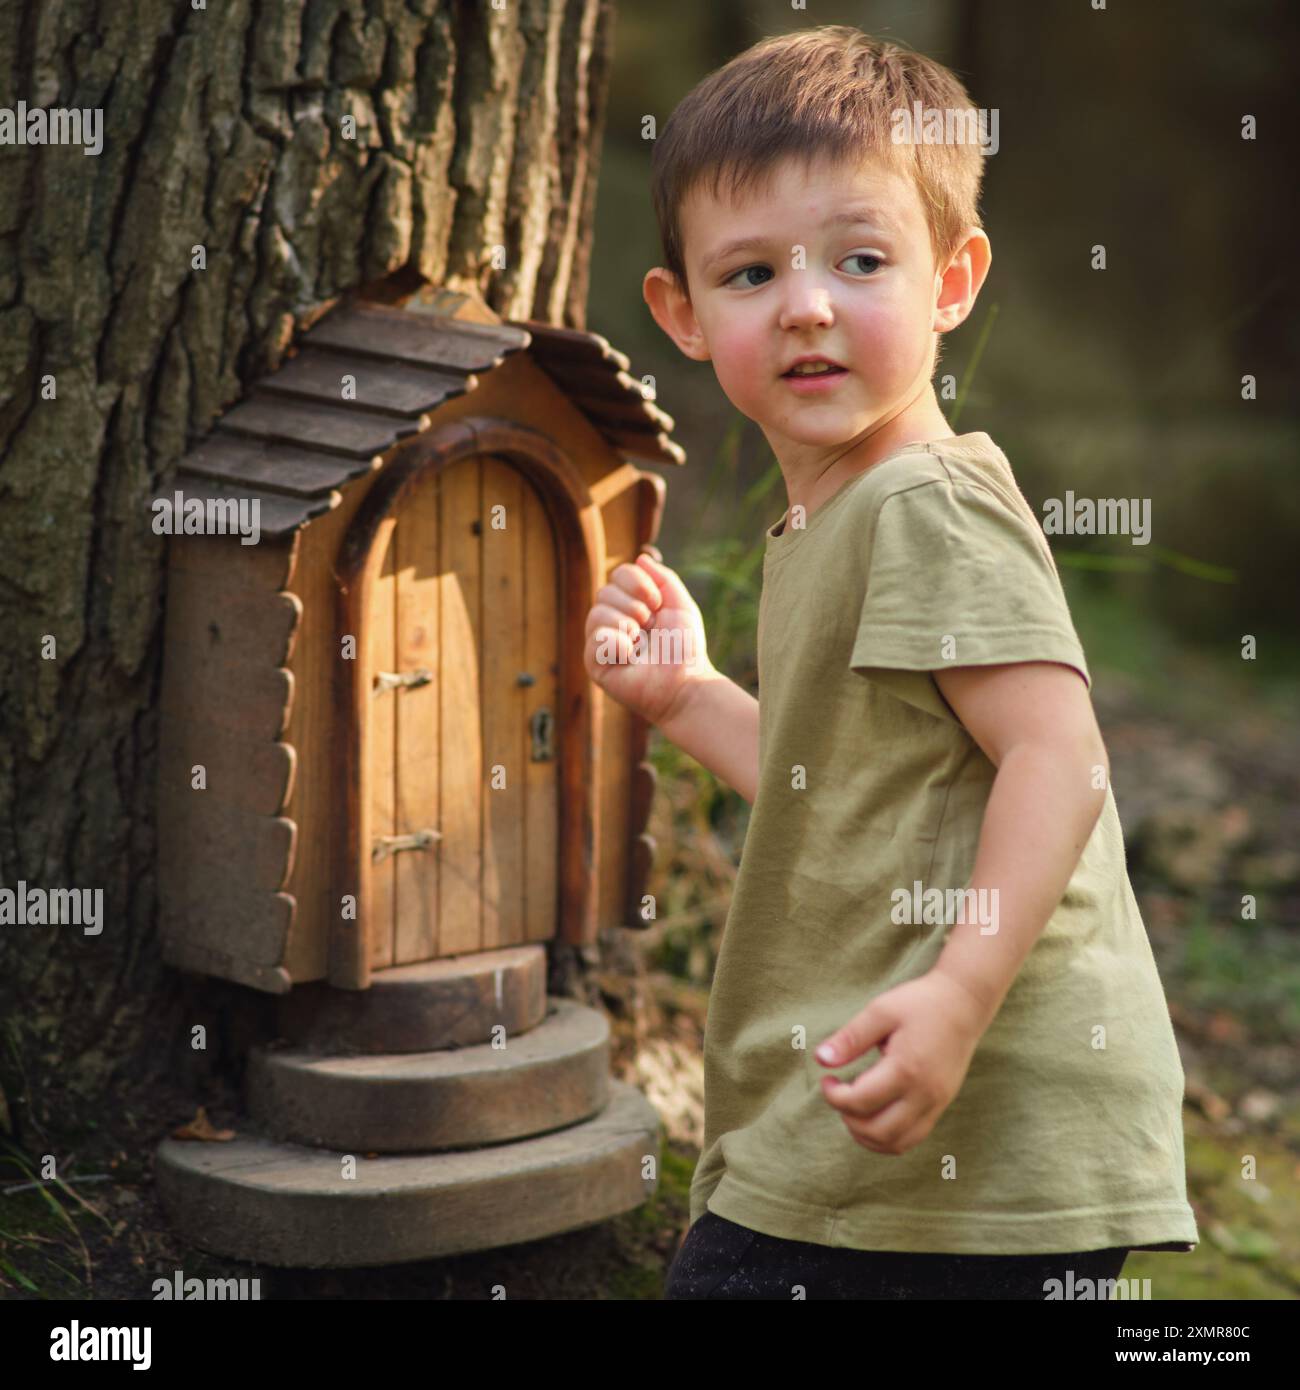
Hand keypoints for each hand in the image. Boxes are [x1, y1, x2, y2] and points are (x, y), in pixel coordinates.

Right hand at [583, 550, 714, 726]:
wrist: (686, 683)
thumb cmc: (684, 649)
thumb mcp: (680, 604)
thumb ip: (663, 578)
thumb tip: (640, 557)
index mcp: (630, 605)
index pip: (618, 575)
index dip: (639, 584)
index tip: (658, 604)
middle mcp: (613, 621)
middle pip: (605, 592)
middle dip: (634, 607)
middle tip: (650, 627)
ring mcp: (601, 642)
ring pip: (596, 613)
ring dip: (626, 624)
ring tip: (640, 643)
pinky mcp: (595, 664)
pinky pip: (596, 638)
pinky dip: (618, 644)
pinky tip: (630, 657)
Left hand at [813, 970, 991, 1155]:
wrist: (963, 1004)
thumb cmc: (919, 1003)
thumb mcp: (880, 1011)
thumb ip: (850, 1038)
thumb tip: (821, 1060)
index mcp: (906, 1069)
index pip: (860, 1102)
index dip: (834, 1097)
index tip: (827, 1079)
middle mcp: (924, 1094)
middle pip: (878, 1131)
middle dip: (848, 1119)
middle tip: (839, 1095)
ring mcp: (936, 1103)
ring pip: (897, 1143)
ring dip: (867, 1135)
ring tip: (853, 1108)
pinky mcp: (941, 1105)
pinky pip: (913, 1138)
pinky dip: (888, 1137)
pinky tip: (873, 1116)